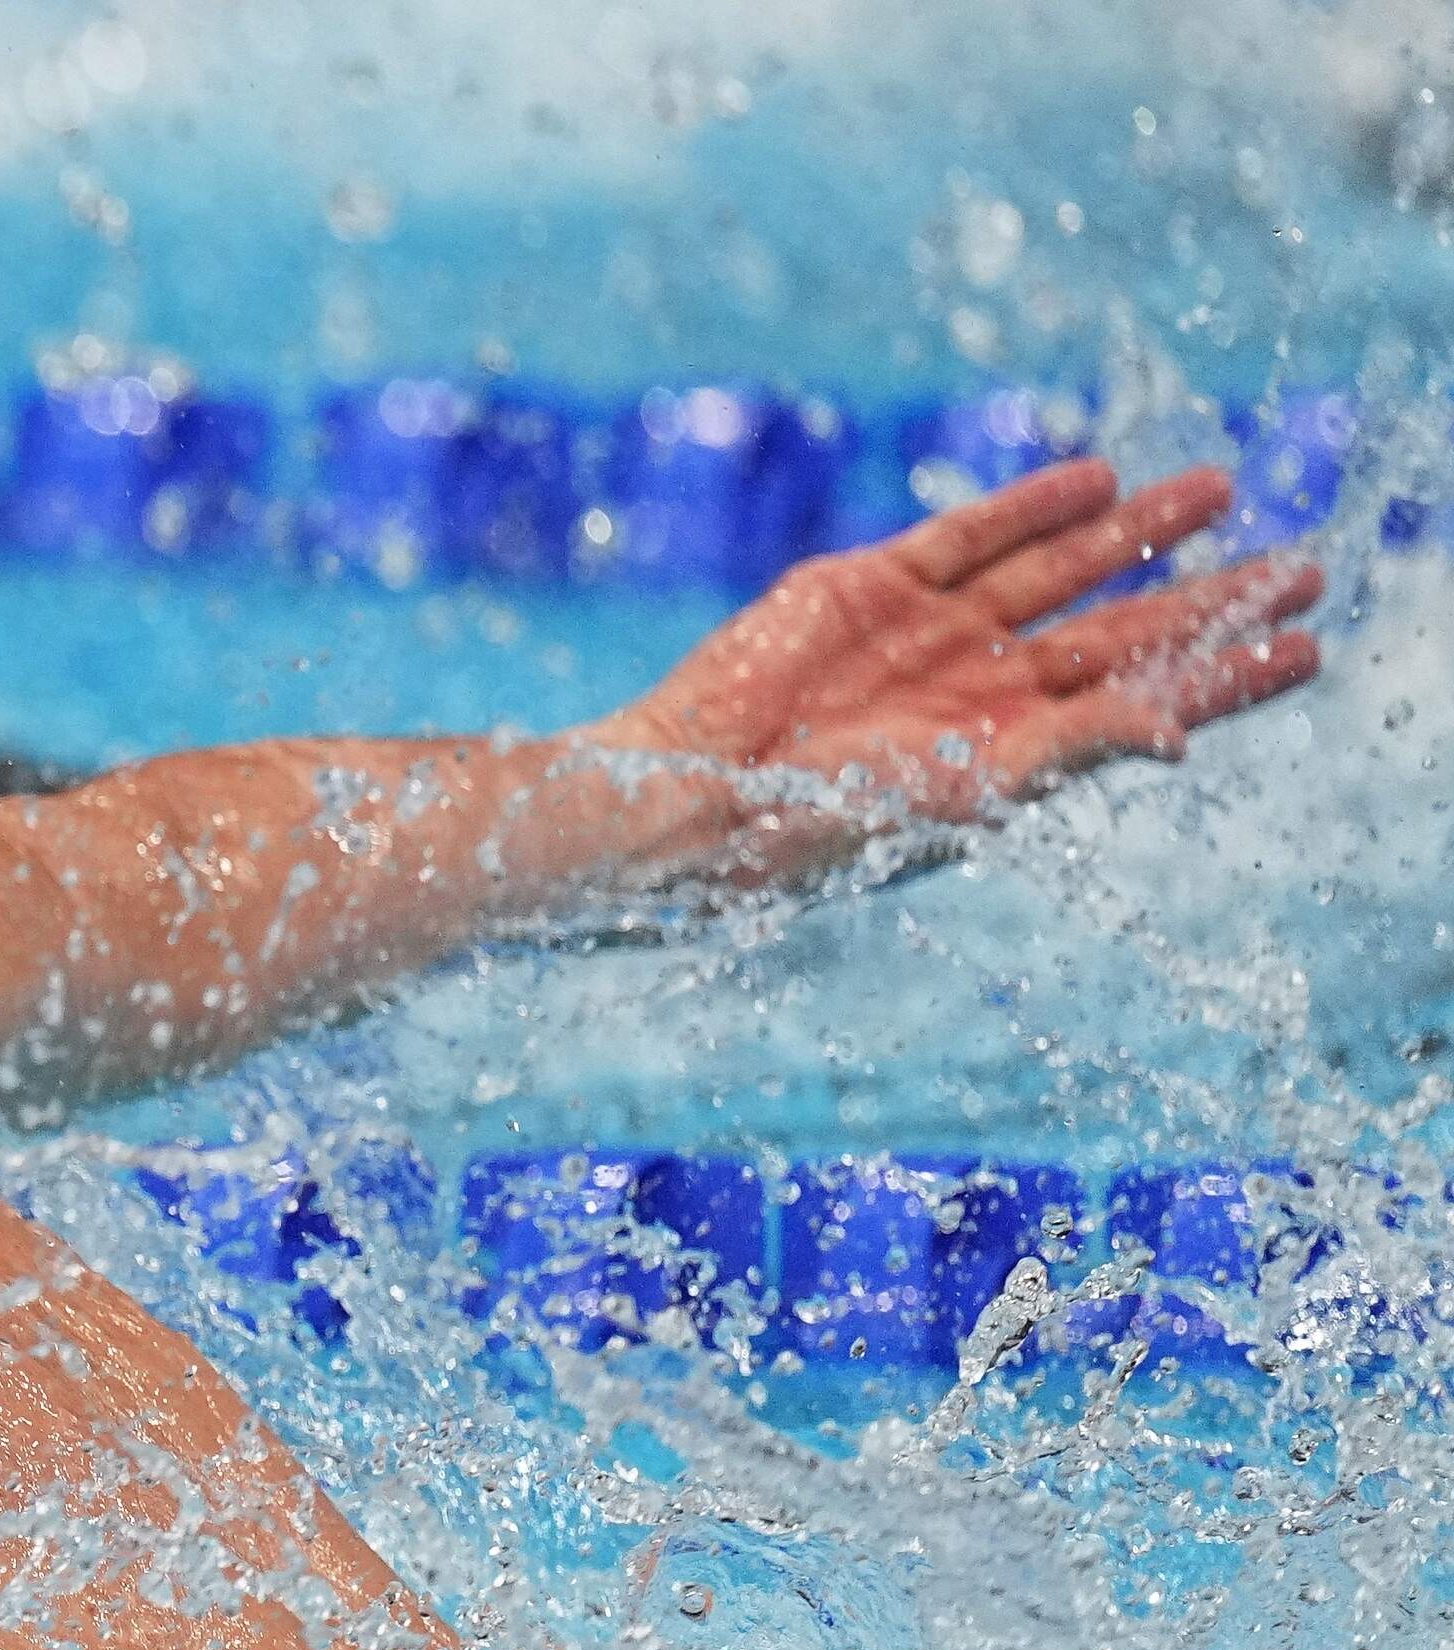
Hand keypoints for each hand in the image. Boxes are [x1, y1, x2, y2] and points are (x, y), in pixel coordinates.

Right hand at [604, 460, 1322, 879]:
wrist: (689, 794)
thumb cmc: (815, 826)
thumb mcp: (957, 797)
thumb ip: (1070, 749)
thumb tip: (1181, 732)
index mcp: (1011, 755)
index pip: (1146, 701)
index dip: (1227, 673)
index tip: (1308, 645)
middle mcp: (982, 692)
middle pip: (1122, 629)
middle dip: (1210, 594)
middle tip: (1307, 562)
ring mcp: (930, 634)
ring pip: (1060, 570)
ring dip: (1138, 531)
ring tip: (1218, 488)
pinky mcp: (870, 585)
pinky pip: (971, 534)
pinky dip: (1033, 503)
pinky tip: (1097, 475)